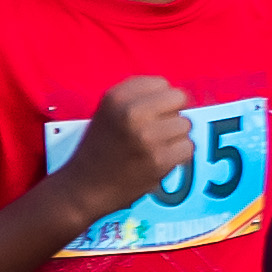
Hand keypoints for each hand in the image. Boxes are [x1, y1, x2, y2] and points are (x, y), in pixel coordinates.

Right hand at [57, 74, 190, 219]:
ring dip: (175, 136)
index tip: (151, 112)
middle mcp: (132, 113)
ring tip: (153, 147)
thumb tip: (179, 95)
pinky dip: (178, 155)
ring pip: (186, 124)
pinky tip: (159, 160)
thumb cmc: (99, 148)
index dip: (159, 98)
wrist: (83, 188)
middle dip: (172, 113)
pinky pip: (188, 147)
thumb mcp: (108, 112)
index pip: (160, 83)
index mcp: (116, 97)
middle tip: (156, 129)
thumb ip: (139, 98)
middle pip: (179, 98)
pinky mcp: (160, 160)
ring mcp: (147, 137)